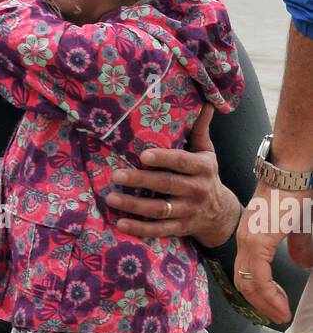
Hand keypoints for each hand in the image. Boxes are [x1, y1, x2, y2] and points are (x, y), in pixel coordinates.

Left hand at [104, 104, 238, 246]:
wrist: (221, 215)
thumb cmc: (207, 177)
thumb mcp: (208, 154)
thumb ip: (200, 130)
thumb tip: (203, 101)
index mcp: (203, 168)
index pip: (182, 162)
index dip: (164, 158)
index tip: (143, 155)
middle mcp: (197, 190)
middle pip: (166, 185)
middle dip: (141, 180)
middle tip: (116, 174)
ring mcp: (188, 212)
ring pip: (159, 210)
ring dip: (134, 205)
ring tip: (111, 198)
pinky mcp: (179, 228)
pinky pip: (158, 230)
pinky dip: (139, 229)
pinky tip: (120, 223)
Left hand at [233, 183, 306, 323]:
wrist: (291, 170)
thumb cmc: (294, 190)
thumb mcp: (297, 224)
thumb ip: (297, 245)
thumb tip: (302, 263)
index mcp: (250, 237)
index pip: (247, 273)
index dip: (259, 294)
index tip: (275, 305)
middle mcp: (244, 241)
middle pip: (244, 282)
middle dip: (260, 303)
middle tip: (276, 315)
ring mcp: (249, 242)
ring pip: (249, 283)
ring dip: (264, 303)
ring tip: (280, 313)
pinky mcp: (258, 242)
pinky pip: (259, 278)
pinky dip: (269, 295)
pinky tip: (280, 304)